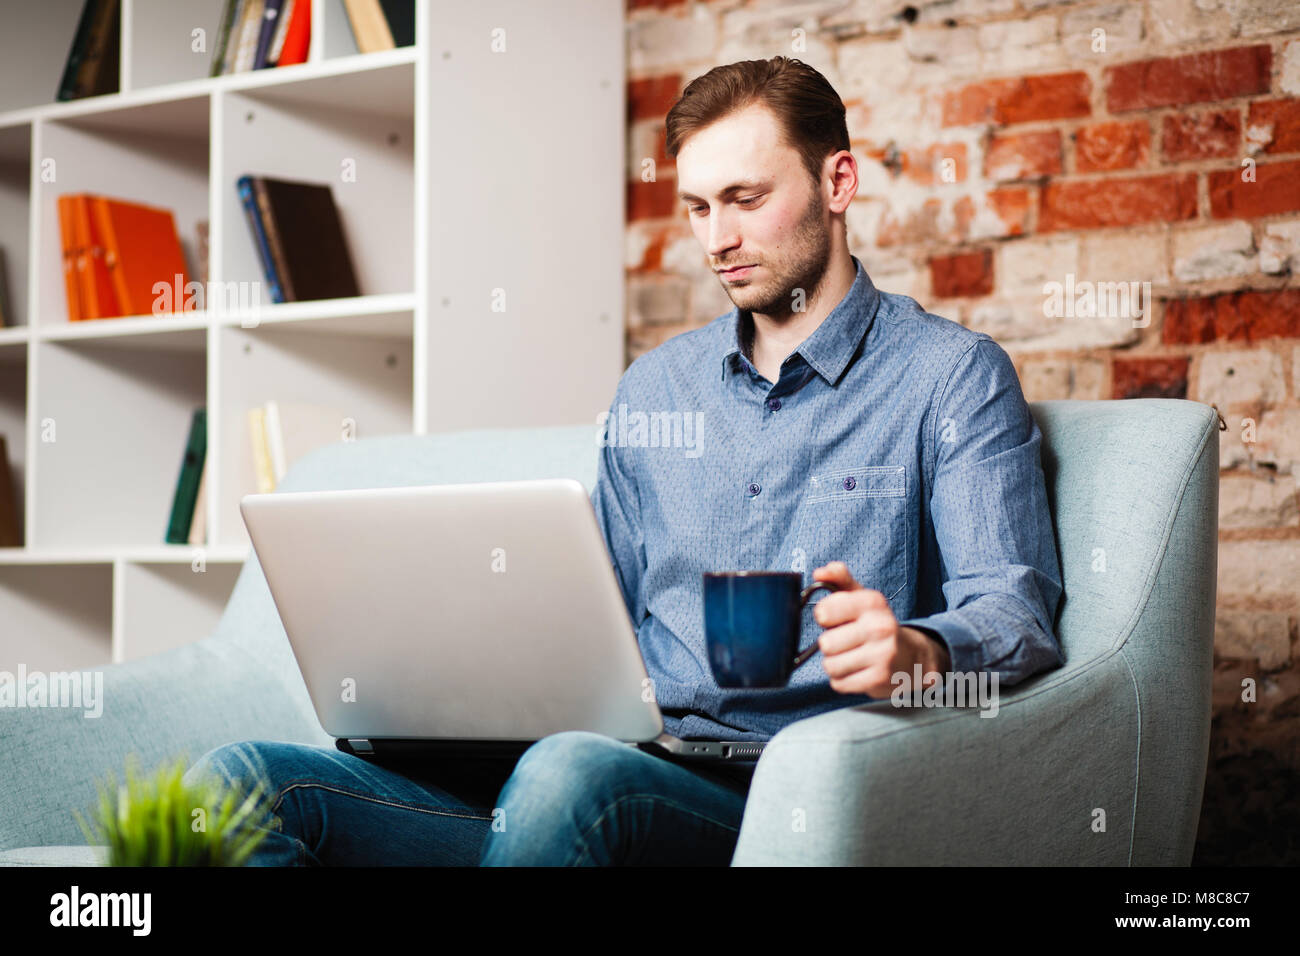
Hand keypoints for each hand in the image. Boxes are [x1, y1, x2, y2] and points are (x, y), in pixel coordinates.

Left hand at [811, 562, 951, 696]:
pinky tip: (857, 671)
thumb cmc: (877, 624)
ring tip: (851, 657)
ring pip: (830, 665)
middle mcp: (880, 627)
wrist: (912, 656)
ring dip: (835, 664)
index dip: (824, 617)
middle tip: (846, 641)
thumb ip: (839, 578)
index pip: (824, 611)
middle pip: (825, 643)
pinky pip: (839, 683)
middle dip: (830, 645)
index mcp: (872, 602)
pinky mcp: (879, 680)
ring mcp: (882, 655)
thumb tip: (819, 572)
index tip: (834, 618)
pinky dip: (843, 680)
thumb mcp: (862, 597)